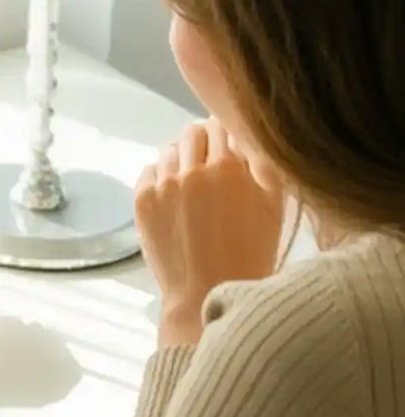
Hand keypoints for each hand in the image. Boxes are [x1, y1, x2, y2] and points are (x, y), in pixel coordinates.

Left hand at [135, 118, 284, 346]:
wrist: (207, 292)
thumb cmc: (249, 253)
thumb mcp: (274, 205)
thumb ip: (263, 163)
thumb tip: (247, 137)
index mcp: (229, 167)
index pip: (221, 125)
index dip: (226, 132)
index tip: (228, 145)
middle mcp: (192, 171)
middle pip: (192, 133)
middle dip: (202, 142)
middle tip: (209, 161)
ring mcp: (163, 186)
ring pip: (168, 150)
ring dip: (180, 158)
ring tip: (191, 180)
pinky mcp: (142, 202)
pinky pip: (148, 171)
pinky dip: (159, 175)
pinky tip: (172, 193)